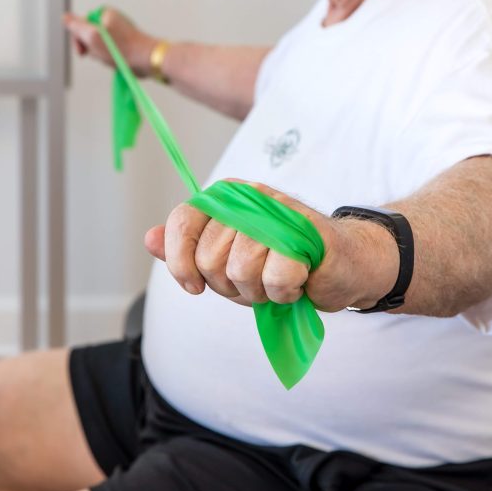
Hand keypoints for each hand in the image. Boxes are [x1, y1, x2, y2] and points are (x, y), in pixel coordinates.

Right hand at [62, 6, 155, 75]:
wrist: (147, 60)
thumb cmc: (121, 49)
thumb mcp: (92, 37)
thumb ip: (76, 26)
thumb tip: (65, 17)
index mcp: (105, 13)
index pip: (80, 24)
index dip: (78, 40)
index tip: (83, 51)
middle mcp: (113, 20)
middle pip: (89, 35)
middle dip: (91, 48)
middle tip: (101, 55)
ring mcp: (119, 31)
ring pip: (99, 45)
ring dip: (101, 55)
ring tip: (111, 59)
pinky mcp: (125, 43)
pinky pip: (109, 51)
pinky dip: (110, 58)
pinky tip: (116, 62)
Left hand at [144, 180, 399, 310]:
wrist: (343, 266)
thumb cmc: (282, 262)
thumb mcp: (227, 260)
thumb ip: (189, 249)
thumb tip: (149, 239)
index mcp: (226, 198)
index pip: (183, 221)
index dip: (180, 262)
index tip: (194, 286)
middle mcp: (249, 197)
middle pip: (209, 257)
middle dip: (229, 285)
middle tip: (255, 281)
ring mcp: (278, 211)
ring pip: (240, 269)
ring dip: (258, 291)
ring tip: (277, 281)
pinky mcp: (306, 233)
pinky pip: (275, 278)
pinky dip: (285, 293)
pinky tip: (297, 283)